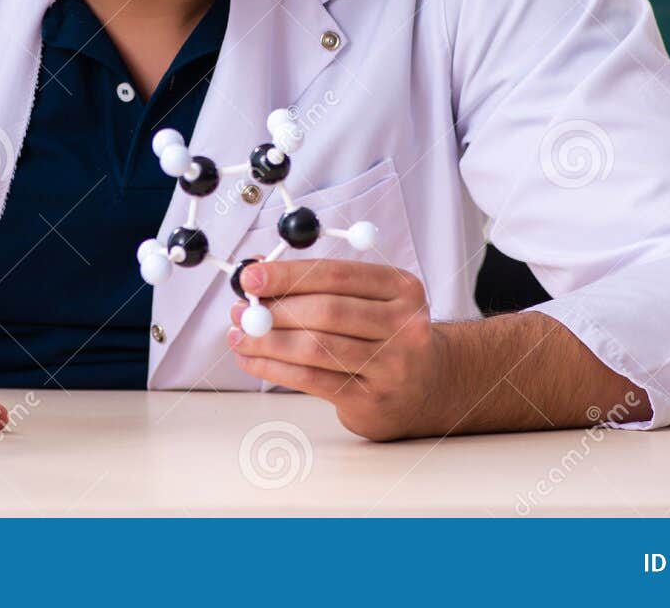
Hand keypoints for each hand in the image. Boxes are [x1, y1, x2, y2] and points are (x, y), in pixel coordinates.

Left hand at [227, 258, 444, 441]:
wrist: (429, 386)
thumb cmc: (385, 336)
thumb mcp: (368, 300)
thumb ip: (317, 283)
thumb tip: (255, 271)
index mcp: (402, 288)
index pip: (336, 273)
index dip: (288, 274)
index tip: (251, 276)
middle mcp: (405, 325)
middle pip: (326, 311)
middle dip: (274, 309)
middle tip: (240, 309)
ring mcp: (392, 366)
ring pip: (316, 347)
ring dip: (267, 340)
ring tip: (239, 335)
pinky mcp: (372, 399)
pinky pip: (312, 379)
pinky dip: (274, 367)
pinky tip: (252, 360)